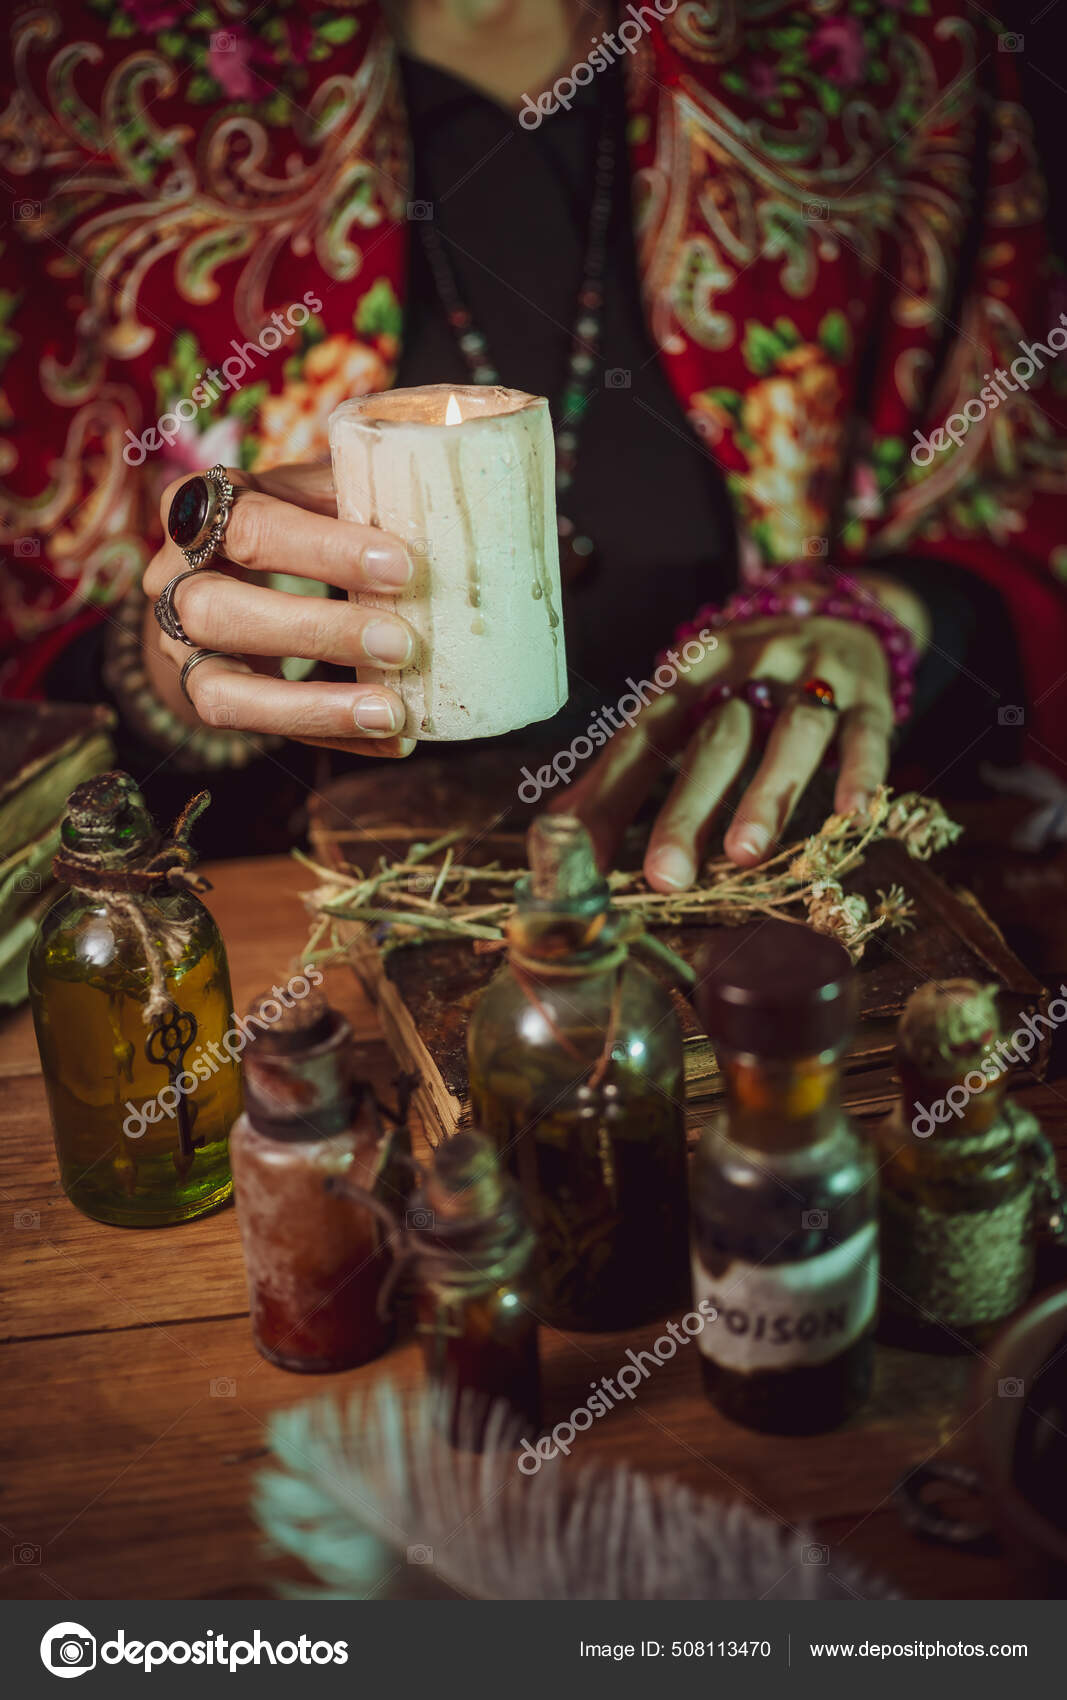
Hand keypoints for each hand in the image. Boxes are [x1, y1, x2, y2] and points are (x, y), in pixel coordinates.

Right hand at [142, 462, 417, 755]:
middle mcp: (172, 579)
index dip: (324, 549)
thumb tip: (428, 519)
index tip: (401, 566)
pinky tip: (392, 739)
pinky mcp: (206, 696)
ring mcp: (181, 647)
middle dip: (315, 630)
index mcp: (198, 509)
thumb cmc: (293, 518)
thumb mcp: (314, 493)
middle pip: (217, 609)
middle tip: (400, 644)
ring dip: (313, 707)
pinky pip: (261, 730)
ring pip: (223, 691)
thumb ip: (353, 497)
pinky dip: (332, 734)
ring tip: (391, 712)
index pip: (250, 526)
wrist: (233, 568)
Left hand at [561, 581, 925, 888]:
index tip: (587, 859)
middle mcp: (747, 670)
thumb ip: (627, 768)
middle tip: (666, 876)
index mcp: (689, 675)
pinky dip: (860, 771)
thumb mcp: (685, 705)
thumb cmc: (744, 682)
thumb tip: (555, 832)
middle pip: (713, 741)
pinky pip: (866, 732)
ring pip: (790, 735)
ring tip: (745, 854)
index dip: (611, 796)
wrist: (839, 612)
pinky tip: (850, 813)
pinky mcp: (869, 696)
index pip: (643, 735)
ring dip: (767, 793)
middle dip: (687, 809)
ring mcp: (811, 679)